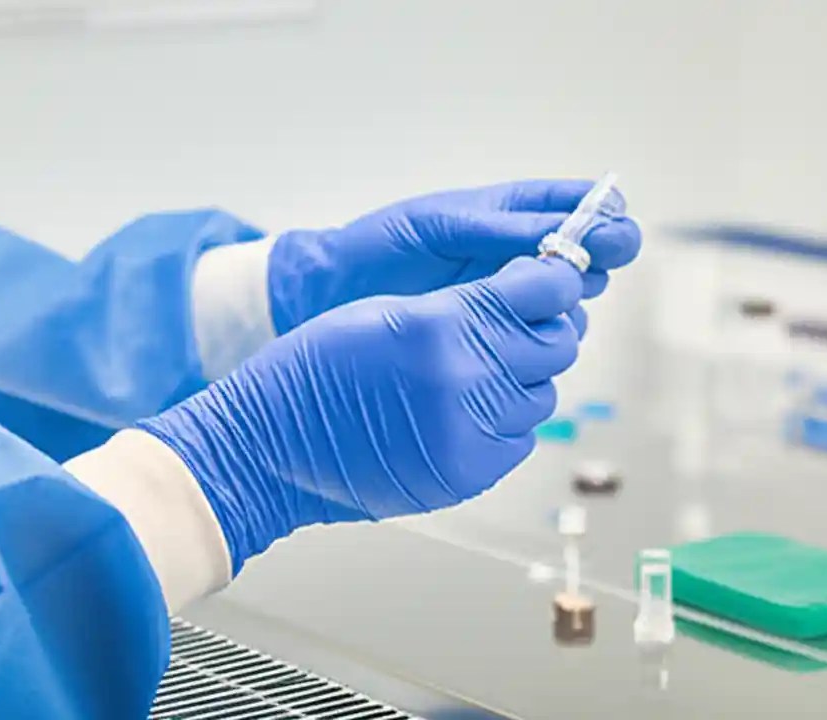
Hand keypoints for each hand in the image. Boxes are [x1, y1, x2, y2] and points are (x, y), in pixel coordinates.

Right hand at [139, 257, 581, 571]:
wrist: (270, 447)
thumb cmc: (315, 368)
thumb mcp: (385, 309)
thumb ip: (464, 302)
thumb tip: (532, 294)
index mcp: (440, 324)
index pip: (541, 290)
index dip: (553, 278)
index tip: (550, 275)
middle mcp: (464, 379)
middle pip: (557, 345)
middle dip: (544, 329)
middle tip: (516, 325)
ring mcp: (470, 432)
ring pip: (543, 394)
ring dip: (523, 379)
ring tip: (479, 372)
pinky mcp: (469, 472)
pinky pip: (520, 437)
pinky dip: (506, 421)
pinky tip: (467, 410)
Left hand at [267, 179, 640, 333]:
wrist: (331, 298)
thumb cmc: (379, 250)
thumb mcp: (440, 227)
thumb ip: (500, 229)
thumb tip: (561, 233)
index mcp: (505, 215)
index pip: (574, 207)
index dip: (603, 216)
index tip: (617, 225)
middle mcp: (515, 258)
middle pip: (584, 259)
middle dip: (599, 260)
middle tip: (598, 266)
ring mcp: (508, 301)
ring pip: (569, 303)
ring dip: (574, 301)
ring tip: (564, 300)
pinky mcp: (495, 341)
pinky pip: (538, 340)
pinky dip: (548, 338)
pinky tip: (541, 336)